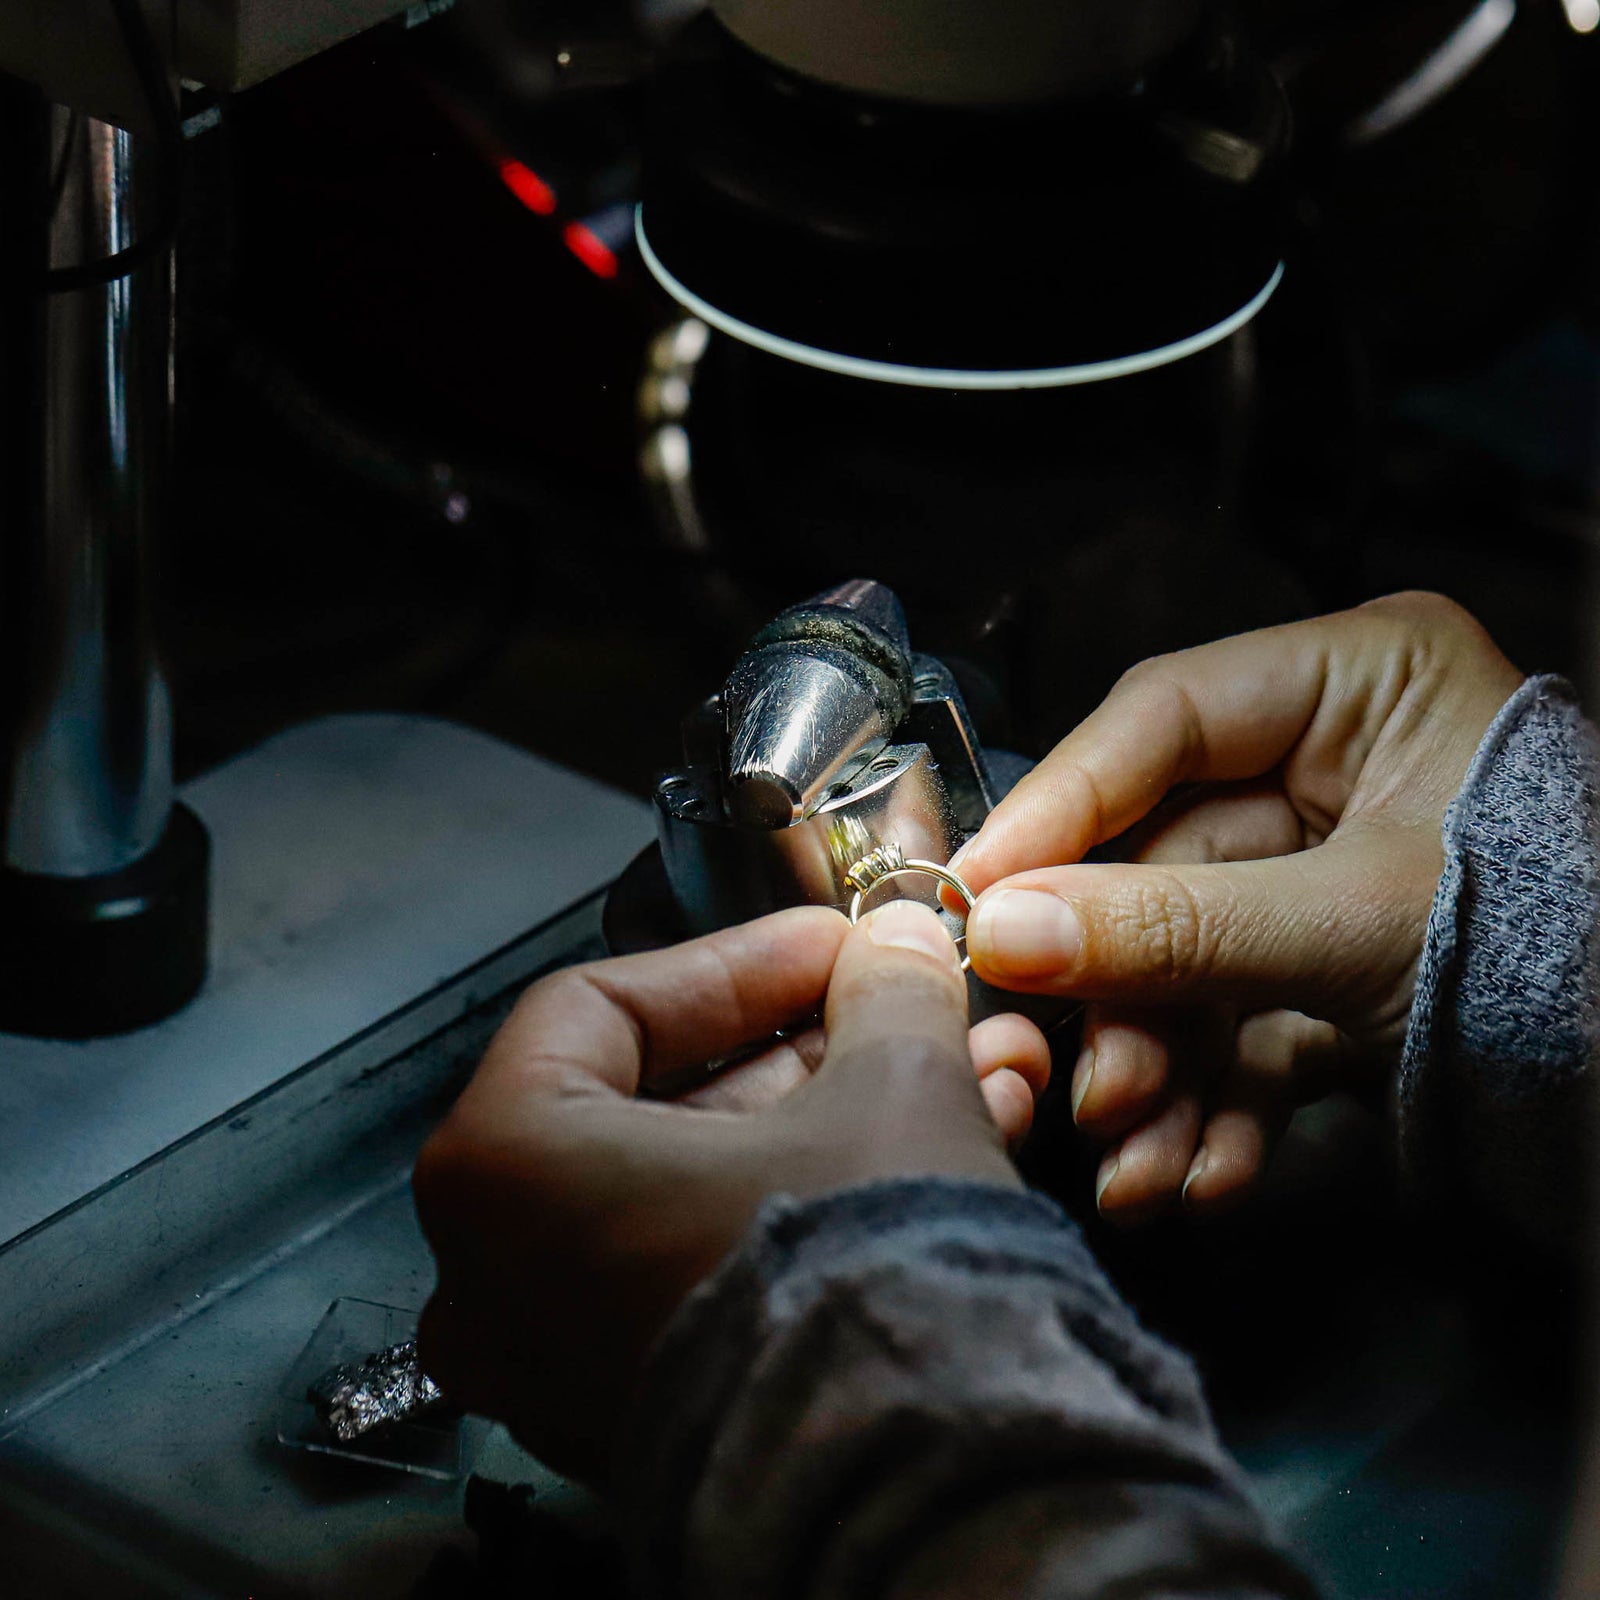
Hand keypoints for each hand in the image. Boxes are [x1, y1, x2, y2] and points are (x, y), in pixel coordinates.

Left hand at [414, 902, 1045, 1483]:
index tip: (832, 945)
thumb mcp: (887, 1089)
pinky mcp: (642, 1425)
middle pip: (658, 1105)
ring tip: (956, 1079)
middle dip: (805, 1050)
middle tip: (897, 1007)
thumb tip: (897, 944)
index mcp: (502, 1168)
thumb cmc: (853, 1270)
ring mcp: (562, 1366)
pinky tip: (931, 1166)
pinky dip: (808, 1212)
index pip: (602, 1007)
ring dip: (831, 1124)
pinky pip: (714, 1274)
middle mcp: (498, 1276)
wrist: (914, 1504)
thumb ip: (881, 995)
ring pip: (699, 1193)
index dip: (733, 961)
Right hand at [954, 592, 1521, 1222]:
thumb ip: (1172, 927)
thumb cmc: (1558, 946)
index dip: (1058, 804)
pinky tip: (1199, 1181)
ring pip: (1194, 959)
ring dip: (1161, 1072)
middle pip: (1164, 861)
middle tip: (1072, 1078)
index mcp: (1358, 680)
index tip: (972, 891)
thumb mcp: (1359, 927)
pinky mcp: (1335, 970)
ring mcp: (1329, 872)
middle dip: (1125, 993)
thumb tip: (996, 934)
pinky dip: (1220, 1105)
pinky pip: (1250, 1022)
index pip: (1163, 718)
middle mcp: (1334, 765)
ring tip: (1137, 1168)